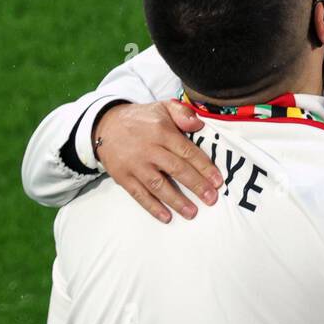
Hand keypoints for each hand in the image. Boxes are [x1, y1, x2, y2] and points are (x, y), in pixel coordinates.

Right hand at [93, 101, 223, 222]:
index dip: (204, 167)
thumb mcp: (162, 107)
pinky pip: (139, 194)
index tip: (218, 182)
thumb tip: (198, 124)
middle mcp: (149, 149)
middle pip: (176, 169)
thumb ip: (183, 112)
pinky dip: (152, 207)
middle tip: (212, 199)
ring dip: (176, 201)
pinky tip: (166, 217)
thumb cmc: (141, 119)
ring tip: (192, 212)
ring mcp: (135, 164)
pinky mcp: (122, 177)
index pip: (187, 151)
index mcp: (162, 131)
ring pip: (158, 185)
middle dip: (196, 186)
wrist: (105, 124)